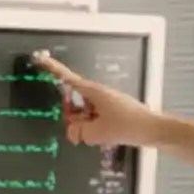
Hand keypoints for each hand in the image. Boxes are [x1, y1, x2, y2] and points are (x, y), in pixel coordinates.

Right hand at [30, 50, 165, 147]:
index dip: (52, 69)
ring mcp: (105, 102)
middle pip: (73, 102)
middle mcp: (98, 93)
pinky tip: (105, 135)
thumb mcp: (97, 132)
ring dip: (85, 125)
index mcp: (93, 92)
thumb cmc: (129, 125)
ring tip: (100, 134)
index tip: (39, 58)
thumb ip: (78, 132)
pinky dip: (93, 128)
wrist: (154, 129)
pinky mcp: (112, 111)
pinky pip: (93, 118)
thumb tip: (73, 133)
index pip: (67, 78)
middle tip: (81, 131)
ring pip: (83, 113)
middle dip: (72, 117)